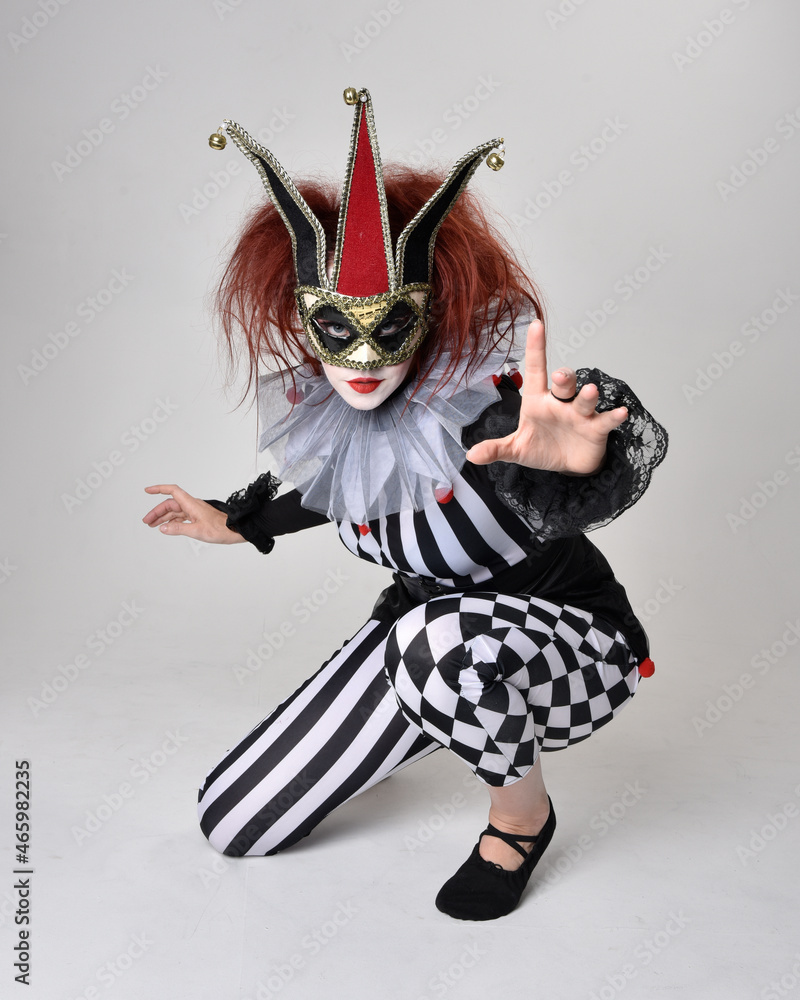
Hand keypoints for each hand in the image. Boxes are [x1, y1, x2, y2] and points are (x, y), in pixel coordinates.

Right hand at [141, 484, 244, 543]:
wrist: (235, 530)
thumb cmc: (221, 529)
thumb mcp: (197, 531)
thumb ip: (178, 529)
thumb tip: (163, 528)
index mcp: (191, 504)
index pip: (172, 491)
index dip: (159, 489)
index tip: (147, 490)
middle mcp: (192, 505)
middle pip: (170, 504)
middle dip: (157, 511)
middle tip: (147, 521)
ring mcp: (195, 511)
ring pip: (175, 512)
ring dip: (163, 518)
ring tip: (153, 525)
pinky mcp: (198, 517)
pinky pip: (181, 517)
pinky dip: (172, 521)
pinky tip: (167, 527)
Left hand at [465, 321, 627, 474]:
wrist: (567, 465)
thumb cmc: (543, 448)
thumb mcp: (517, 449)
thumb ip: (496, 449)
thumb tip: (472, 455)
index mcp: (538, 401)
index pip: (535, 370)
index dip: (536, 348)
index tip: (536, 324)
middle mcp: (560, 403)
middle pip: (564, 383)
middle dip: (565, 378)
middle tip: (560, 375)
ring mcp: (580, 414)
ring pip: (584, 400)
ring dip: (587, 396)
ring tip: (591, 391)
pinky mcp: (596, 429)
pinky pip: (605, 420)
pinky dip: (613, 417)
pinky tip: (620, 412)